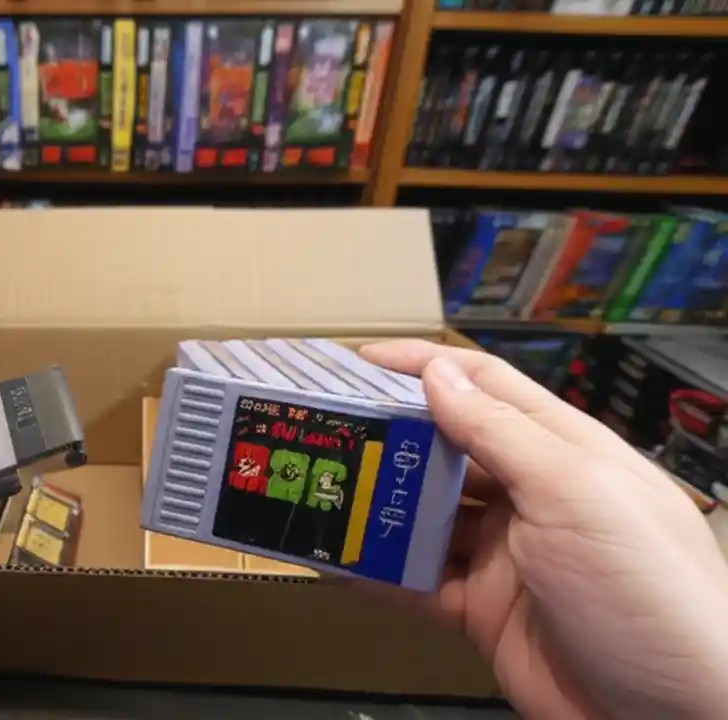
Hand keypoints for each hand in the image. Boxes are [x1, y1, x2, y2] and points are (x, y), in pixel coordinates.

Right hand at [361, 340, 727, 719]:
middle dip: (386, 438)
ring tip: (323, 494)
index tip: (362, 360)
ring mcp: (507, 557)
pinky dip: (376, 573)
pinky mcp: (486, 612)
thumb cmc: (657, 600)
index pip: (484, 387)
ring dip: (376, 508)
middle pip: (444, 451)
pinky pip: (416, 584)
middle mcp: (532, 497)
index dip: (424, 366)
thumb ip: (503, 433)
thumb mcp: (577, 496)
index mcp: (564, 452)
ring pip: (423, 518)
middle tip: (326, 431)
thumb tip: (439, 375)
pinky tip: (339, 561)